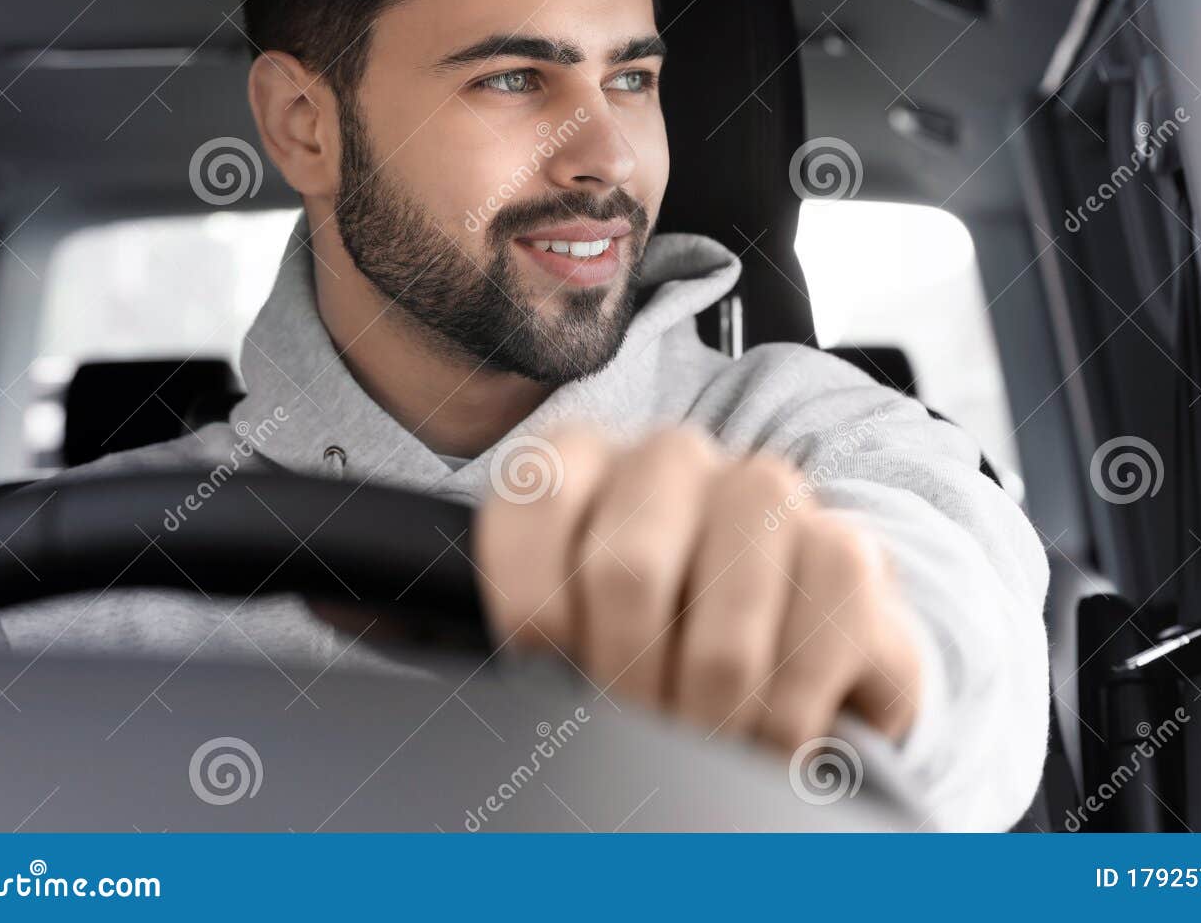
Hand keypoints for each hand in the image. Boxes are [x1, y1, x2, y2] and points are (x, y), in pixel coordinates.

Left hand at [474, 423, 922, 751]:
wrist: (782, 668)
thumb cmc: (646, 652)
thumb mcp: (543, 634)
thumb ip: (451, 618)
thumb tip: (346, 608)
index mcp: (583, 463)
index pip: (531, 497)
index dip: (531, 611)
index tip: (545, 665)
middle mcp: (676, 460)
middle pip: (628, 569)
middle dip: (626, 684)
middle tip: (635, 722)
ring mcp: (772, 498)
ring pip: (725, 631)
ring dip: (709, 721)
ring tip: (704, 739)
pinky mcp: (855, 553)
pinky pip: (818, 645)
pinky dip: (785, 725)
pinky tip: (771, 732)